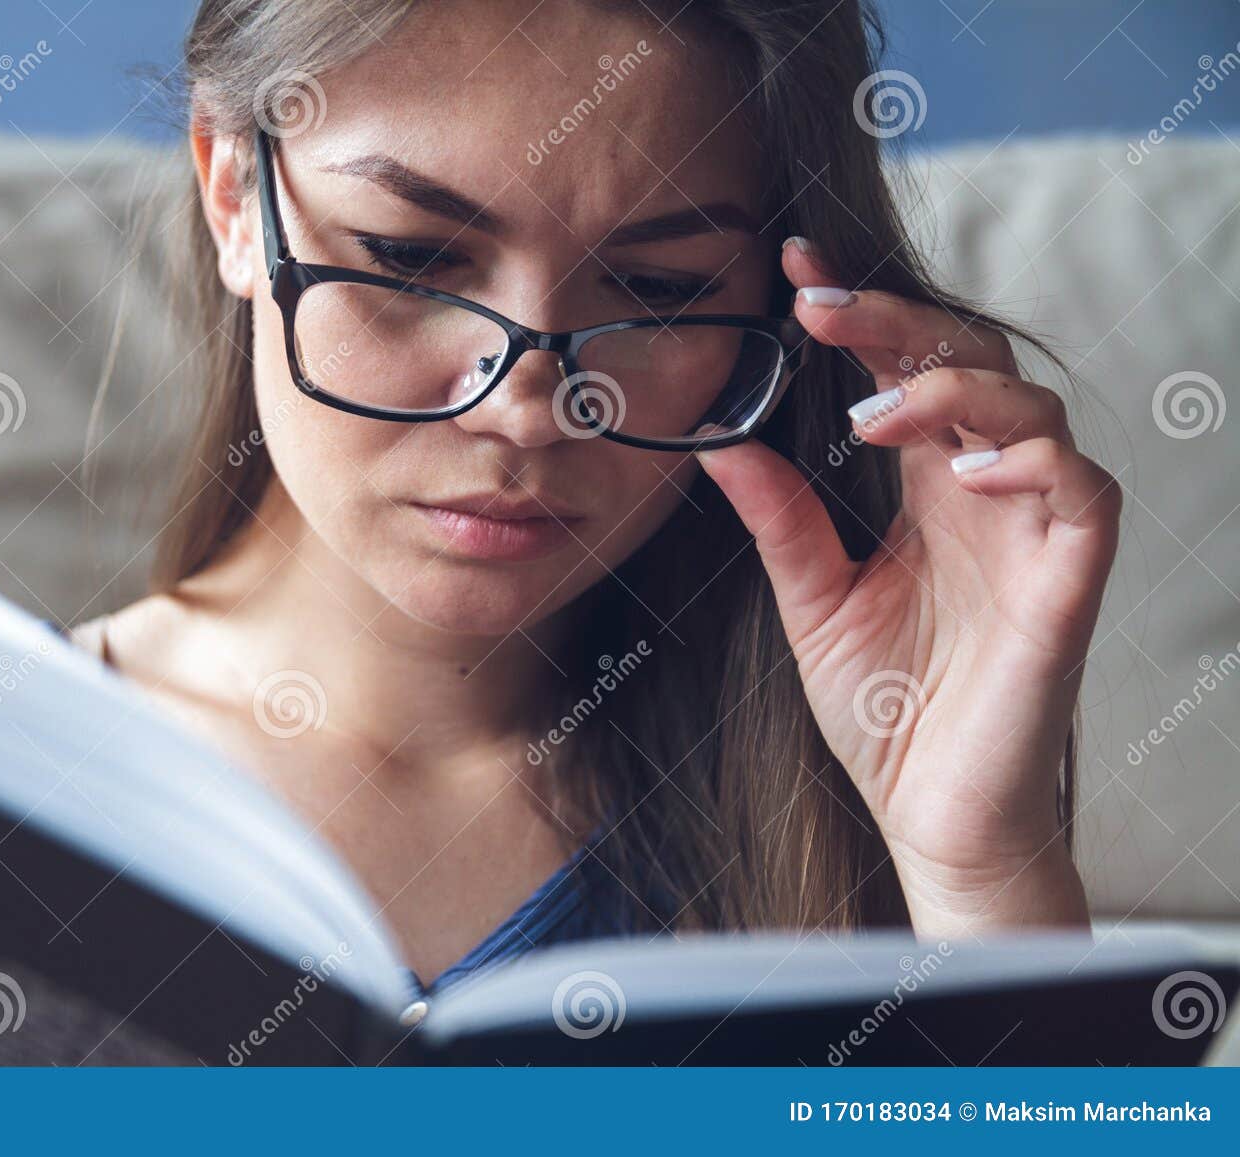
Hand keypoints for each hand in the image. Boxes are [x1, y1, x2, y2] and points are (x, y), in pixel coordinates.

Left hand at [695, 238, 1120, 937]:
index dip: (862, 312)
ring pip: (1034, 406)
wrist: (932, 813)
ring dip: (954, 390)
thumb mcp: (813, 602)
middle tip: (818, 306)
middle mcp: (986, 494)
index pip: (905, 370)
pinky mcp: (1068, 582)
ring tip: (875, 417)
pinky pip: (1082, 492)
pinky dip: (1032, 462)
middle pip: (971, 362)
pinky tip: (964, 471)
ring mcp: (1033, 532)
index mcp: (929, 488)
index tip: (793, 268)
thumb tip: (721, 442)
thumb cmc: (887, 713)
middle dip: (898, 321)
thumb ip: (782, 521)